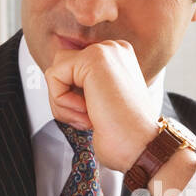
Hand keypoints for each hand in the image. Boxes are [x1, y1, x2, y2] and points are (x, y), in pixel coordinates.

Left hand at [45, 40, 159, 172]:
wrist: (142, 145)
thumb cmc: (125, 135)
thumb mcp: (102, 103)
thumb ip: (83, 87)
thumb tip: (56, 78)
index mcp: (118, 59)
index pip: (74, 70)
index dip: (74, 98)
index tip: (95, 116)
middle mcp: (114, 50)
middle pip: (63, 68)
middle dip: (65, 99)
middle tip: (89, 119)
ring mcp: (105, 51)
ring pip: (56, 72)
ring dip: (64, 103)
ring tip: (89, 116)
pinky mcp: (92, 58)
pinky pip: (53, 76)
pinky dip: (62, 101)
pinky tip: (88, 111)